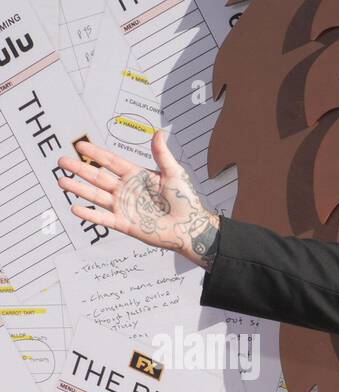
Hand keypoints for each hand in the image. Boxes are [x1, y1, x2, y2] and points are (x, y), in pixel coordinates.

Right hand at [55, 129, 220, 269]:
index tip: (80, 145)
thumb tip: (158, 132)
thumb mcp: (174, 174)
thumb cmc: (186, 201)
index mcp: (136, 176)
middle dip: (80, 169)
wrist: (192, 227)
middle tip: (61, 160)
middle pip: (98, 177)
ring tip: (61, 181)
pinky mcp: (126, 224)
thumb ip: (162, 155)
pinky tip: (76, 208)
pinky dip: (90, 214)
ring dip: (79, 189)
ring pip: (97, 196)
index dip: (96, 154)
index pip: (111, 162)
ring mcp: (125, 207)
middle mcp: (127, 190)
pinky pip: (104, 218)